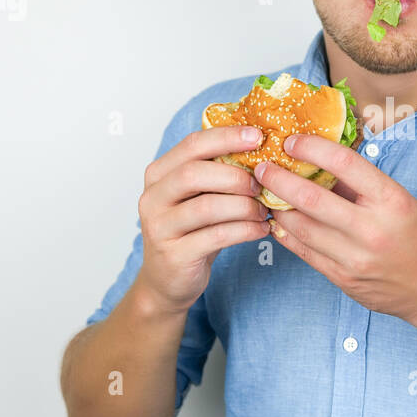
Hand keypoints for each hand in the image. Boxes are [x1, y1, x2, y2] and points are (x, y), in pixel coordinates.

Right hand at [134, 125, 270, 315]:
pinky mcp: (174, 255)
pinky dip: (246, 230)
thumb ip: (218, 172)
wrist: (168, 280)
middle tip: (262, 184)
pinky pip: (217, 236)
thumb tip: (262, 147)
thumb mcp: (199, 197)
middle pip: (194, 173)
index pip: (192, 144)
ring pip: (207, 207)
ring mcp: (160, 227)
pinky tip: (262, 229)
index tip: (258, 136)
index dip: (226, 137)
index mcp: (158, 174)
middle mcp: (152, 197)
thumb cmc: (191, 231)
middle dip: (235, 176)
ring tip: (264, 210)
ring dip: (244, 206)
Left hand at [255, 132, 416, 325]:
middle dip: (279, 179)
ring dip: (277, 208)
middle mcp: (372, 229)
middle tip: (262, 168)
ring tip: (266, 194)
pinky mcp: (343, 279)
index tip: (291, 141)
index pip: (344, 162)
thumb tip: (317, 161)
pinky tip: (279, 221)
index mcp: (391, 200)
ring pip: (301, 227)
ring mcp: (355, 258)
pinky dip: (287, 234)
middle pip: (311, 198)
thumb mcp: (399, 200)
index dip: (311, 148)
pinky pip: (304, 252)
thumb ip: (360, 184)